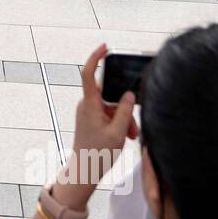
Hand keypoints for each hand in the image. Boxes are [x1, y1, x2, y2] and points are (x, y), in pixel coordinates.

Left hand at [52, 43, 137, 211]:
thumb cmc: (97, 154)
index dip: (96, 58)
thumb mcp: (117, 132)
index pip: (89, 74)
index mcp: (90, 105)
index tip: (105, 47)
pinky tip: (125, 136)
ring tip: (130, 136)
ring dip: (124, 119)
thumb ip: (125, 111)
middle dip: (125, 107)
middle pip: (110, 95)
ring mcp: (88, 112)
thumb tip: (128, 94)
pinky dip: (119, 123)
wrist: (84, 171)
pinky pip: (109, 114)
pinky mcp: (91, 119)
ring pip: (112, 106)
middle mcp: (87, 105)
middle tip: (133, 127)